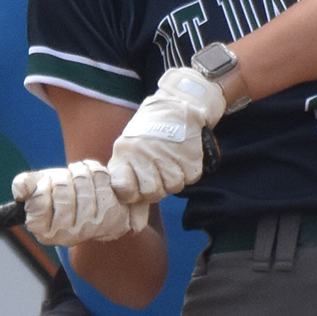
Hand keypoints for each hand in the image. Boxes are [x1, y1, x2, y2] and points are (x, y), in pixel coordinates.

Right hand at [13, 160, 148, 246]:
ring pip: (82, 184)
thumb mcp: (39, 188)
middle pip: (62, 190)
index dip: (45, 185)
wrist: (96, 202)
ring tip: (80, 176)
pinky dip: (97, 171)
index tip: (50, 185)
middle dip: (64, 177)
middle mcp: (66, 237)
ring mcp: (90, 229)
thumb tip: (20, 192)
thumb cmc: (63, 194)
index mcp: (44, 233)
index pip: (39, 200)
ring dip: (80, 172)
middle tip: (67, 179)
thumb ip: (23, 185)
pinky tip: (94, 177)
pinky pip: (101, 182)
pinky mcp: (112, 218)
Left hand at [107, 67, 225, 202]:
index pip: (125, 190)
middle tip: (157, 172)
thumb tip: (132, 212)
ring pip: (173, 187)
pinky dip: (187, 170)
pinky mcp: (191, 156)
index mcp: (125, 152)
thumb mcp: (128, 148)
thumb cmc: (148, 132)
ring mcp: (170, 155)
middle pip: (152, 193)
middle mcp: (146, 154)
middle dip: (156, 188)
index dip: (131, 193)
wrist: (176, 103)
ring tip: (170, 160)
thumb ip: (127, 177)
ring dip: (173, 178)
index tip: (134, 186)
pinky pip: (190, 178)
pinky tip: (181, 155)